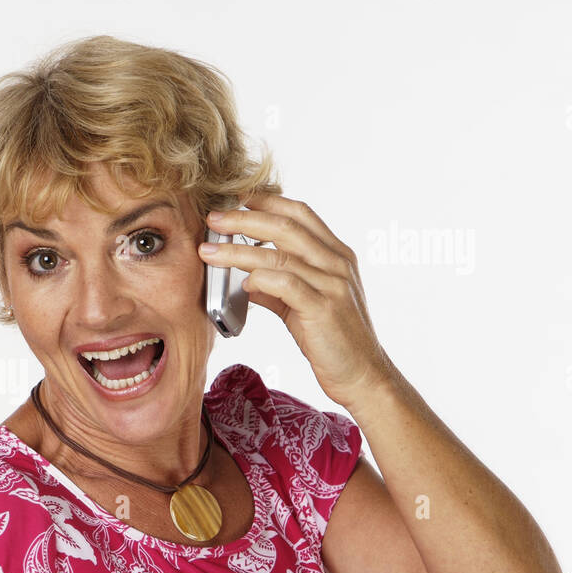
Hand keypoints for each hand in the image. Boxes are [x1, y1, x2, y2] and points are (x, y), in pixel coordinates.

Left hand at [199, 194, 393, 411]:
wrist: (362, 374)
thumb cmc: (333, 339)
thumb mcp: (304, 305)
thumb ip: (278, 287)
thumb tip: (246, 276)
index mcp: (336, 255)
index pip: (300, 214)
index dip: (267, 202)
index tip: (238, 198)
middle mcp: (337, 263)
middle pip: (285, 227)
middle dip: (244, 219)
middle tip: (214, 218)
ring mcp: (332, 285)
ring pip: (279, 255)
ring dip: (237, 251)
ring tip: (209, 251)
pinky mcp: (323, 309)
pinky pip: (286, 285)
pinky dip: (260, 279)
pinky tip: (242, 282)